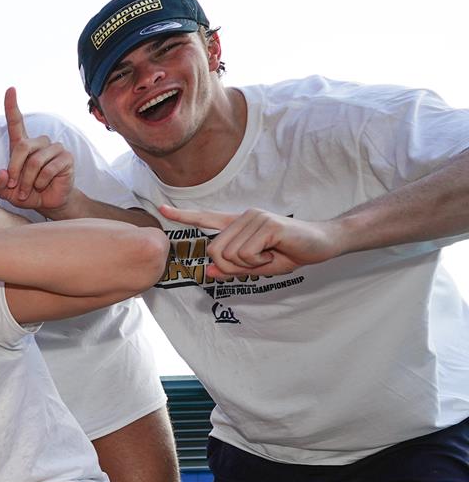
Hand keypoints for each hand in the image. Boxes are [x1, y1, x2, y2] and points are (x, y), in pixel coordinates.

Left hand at [0, 89, 73, 213]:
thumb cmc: (26, 193)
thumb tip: (3, 173)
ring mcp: (54, 148)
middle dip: (14, 170)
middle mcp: (39, 142)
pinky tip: (43, 186)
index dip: (12, 106)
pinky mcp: (66, 157)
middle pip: (22, 147)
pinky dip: (41, 182)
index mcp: (23, 145)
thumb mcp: (6, 191)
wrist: (48, 203)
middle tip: (14, 186)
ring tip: (28, 190)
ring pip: (34, 161)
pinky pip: (48, 169)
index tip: (10, 89)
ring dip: (27, 181)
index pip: (16, 122)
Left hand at [156, 203, 340, 278]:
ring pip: (229, 255)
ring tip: (269, 255)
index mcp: (238, 225)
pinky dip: (259, 262)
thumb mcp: (256, 266)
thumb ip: (232, 268)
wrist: (322, 244)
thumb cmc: (289, 253)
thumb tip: (208, 271)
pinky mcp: (267, 224)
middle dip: (232, 267)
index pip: (206, 218)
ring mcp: (255, 218)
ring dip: (249, 265)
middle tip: (257, 263)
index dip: (183, 216)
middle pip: (215, 251)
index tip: (161, 210)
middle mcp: (244, 217)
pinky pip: (246, 254)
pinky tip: (275, 253)